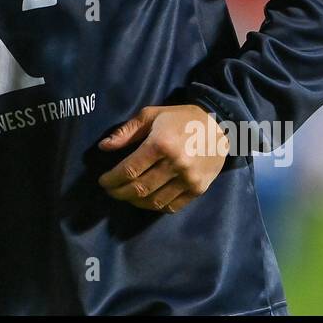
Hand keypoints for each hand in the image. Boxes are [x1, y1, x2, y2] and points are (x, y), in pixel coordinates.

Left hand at [97, 104, 229, 213]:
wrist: (220, 125)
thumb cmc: (181, 118)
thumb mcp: (151, 115)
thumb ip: (126, 132)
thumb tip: (104, 147)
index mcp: (161, 144)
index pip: (130, 170)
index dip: (112, 179)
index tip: (103, 181)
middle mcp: (175, 164)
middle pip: (139, 188)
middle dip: (119, 192)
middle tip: (110, 191)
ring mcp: (189, 179)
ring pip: (154, 201)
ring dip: (135, 202)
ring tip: (126, 195)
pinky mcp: (199, 189)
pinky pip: (172, 206)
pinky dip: (155, 206)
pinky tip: (146, 200)